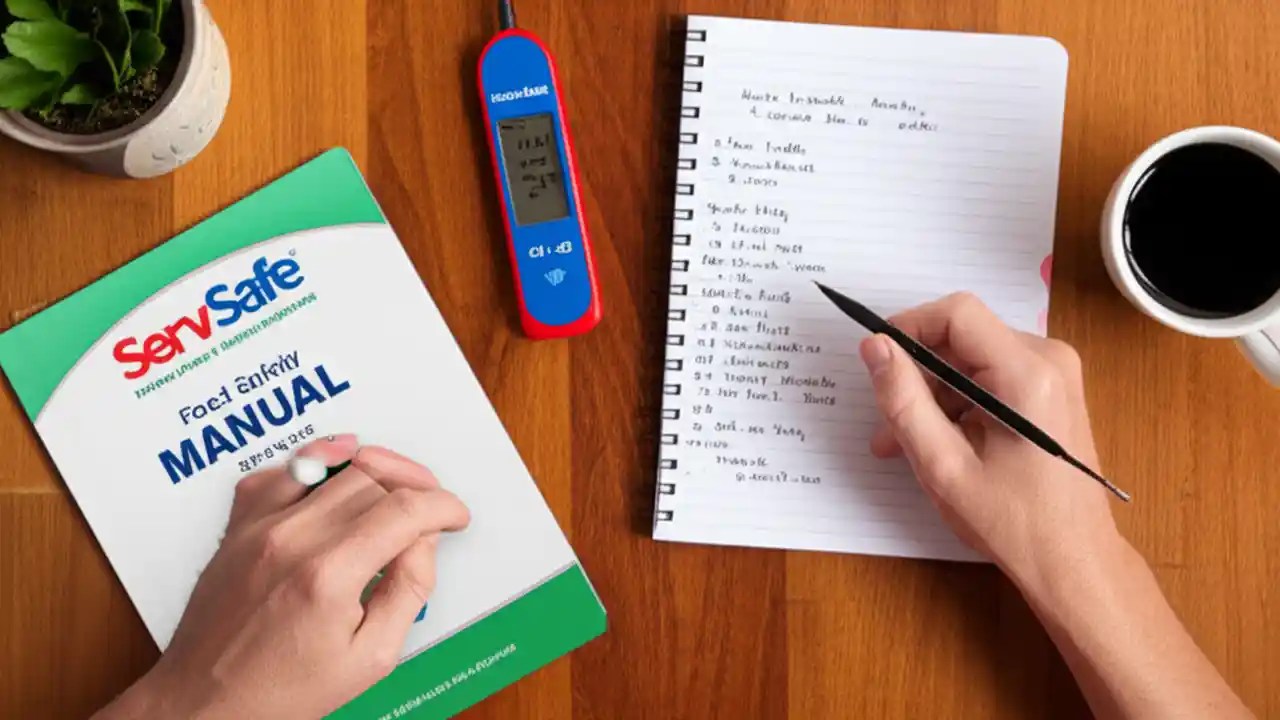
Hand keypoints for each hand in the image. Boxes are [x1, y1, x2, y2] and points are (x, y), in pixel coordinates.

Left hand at [95, 435, 470, 719]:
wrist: (205, 703)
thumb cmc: (279, 691)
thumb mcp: (370, 658)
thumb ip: (408, 591)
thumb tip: (422, 543)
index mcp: (328, 575)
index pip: (405, 509)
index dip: (443, 506)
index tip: (453, 516)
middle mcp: (291, 539)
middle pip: (372, 476)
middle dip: (416, 483)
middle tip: (430, 506)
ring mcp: (258, 528)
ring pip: (330, 463)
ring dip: (372, 466)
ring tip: (393, 486)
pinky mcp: (237, 527)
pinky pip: (278, 472)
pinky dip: (313, 466)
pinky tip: (331, 477)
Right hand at [859, 293, 1116, 583]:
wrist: (1074, 561)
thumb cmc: (1013, 523)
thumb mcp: (943, 465)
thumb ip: (903, 400)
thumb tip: (875, 347)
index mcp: (1028, 374)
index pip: (957, 313)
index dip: (910, 326)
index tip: (879, 359)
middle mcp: (1049, 360)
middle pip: (963, 336)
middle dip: (918, 371)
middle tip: (888, 419)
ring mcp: (1055, 373)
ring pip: (973, 357)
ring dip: (934, 392)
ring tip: (905, 441)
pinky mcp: (1052, 389)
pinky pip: (991, 375)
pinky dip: (959, 400)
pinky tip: (939, 440)